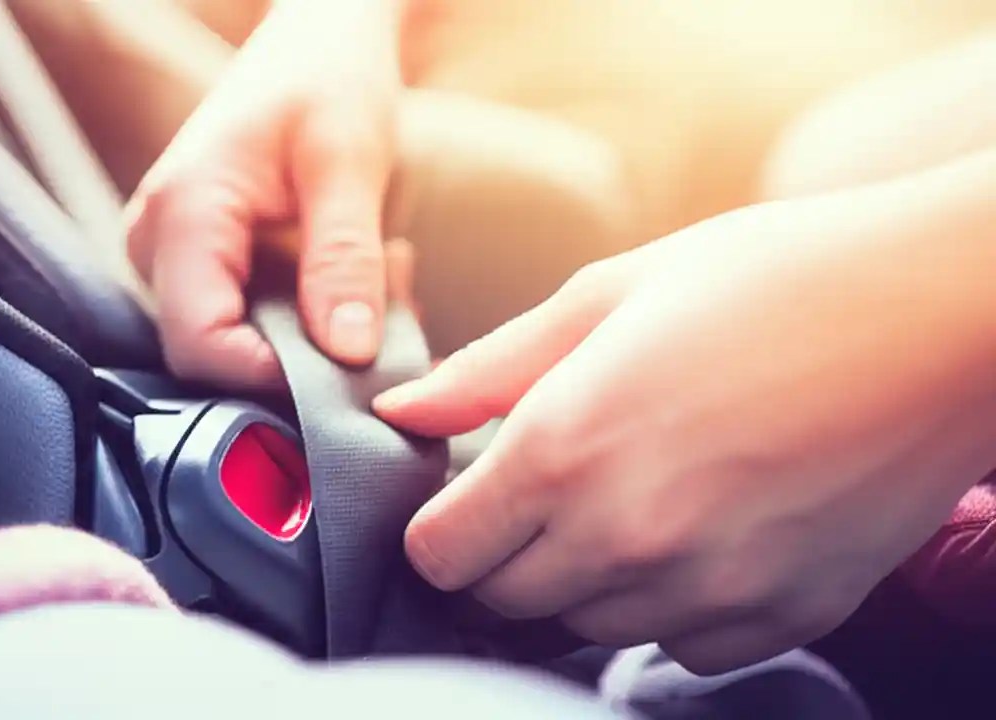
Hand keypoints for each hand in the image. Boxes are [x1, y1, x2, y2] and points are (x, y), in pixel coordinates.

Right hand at [125, 0, 402, 388]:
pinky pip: (253, 321)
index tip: (352, 373)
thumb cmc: (328, 78)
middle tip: (388, 318)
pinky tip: (360, 279)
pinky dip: (313, 318)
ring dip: (318, 339)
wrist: (316, 38)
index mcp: (182, 215)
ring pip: (239, 345)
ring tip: (383, 281)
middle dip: (306, 360)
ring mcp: (177, 258)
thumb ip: (343, 259)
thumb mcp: (349, 162)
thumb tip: (348, 353)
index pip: (199, 345)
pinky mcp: (207, 264)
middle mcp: (158, 244)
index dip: (271, 378)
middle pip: (214, 356)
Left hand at [374, 171, 995, 672]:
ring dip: (585, 577)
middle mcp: (625, 537)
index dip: (441, 528)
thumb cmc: (772, 280)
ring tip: (637, 494)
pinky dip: (669, 604)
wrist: (941, 318)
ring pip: (589, 625)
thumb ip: (491, 369)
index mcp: (563, 450)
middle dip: (504, 553)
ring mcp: (707, 589)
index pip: (443, 555)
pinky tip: (702, 532)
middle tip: (548, 489)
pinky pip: (679, 645)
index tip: (467, 500)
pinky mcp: (779, 616)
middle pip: (505, 600)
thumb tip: (406, 411)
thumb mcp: (612, 293)